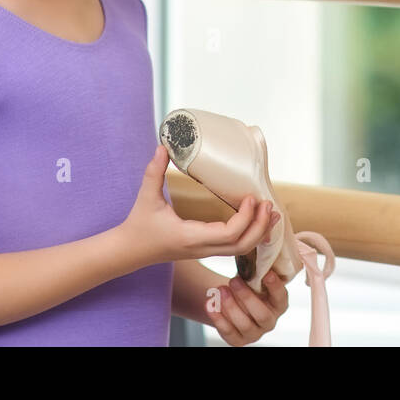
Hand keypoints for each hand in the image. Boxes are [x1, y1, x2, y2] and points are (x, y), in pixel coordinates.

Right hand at [118, 144, 274, 270]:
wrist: (129, 251)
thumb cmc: (138, 225)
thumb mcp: (146, 197)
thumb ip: (154, 172)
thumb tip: (162, 147)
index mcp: (190, 236)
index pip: (229, 234)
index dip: (246, 218)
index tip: (250, 198)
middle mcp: (201, 248)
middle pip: (242, 246)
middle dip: (260, 227)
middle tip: (268, 204)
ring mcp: (204, 252)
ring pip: (240, 250)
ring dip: (259, 233)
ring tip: (270, 212)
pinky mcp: (204, 250)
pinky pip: (234, 248)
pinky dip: (250, 236)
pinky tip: (257, 221)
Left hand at [208, 267, 291, 346]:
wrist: (232, 301)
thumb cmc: (247, 285)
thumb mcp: (254, 277)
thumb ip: (257, 270)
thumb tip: (253, 248)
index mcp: (278, 304)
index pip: (281, 298)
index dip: (275, 287)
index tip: (267, 273)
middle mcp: (269, 321)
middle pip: (262, 314)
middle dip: (247, 297)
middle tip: (234, 280)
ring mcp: (254, 333)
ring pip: (244, 324)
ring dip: (231, 306)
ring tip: (220, 290)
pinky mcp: (238, 341)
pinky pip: (228, 332)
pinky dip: (218, 318)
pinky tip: (210, 304)